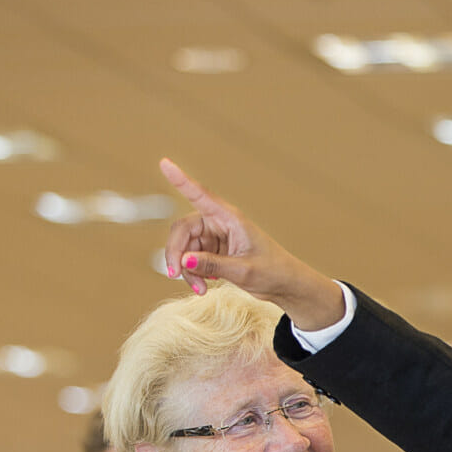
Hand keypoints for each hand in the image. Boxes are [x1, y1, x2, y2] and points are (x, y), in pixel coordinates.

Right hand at [157, 158, 345, 329]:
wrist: (287, 286)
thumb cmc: (273, 272)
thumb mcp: (243, 271)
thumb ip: (213, 264)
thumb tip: (184, 261)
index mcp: (230, 218)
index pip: (200, 195)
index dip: (180, 180)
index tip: (164, 163)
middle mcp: (220, 223)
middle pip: (183, 230)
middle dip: (176, 253)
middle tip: (175, 275)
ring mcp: (216, 237)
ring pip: (185, 248)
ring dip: (186, 269)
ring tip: (200, 289)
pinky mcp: (215, 250)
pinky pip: (192, 258)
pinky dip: (193, 272)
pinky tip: (204, 285)